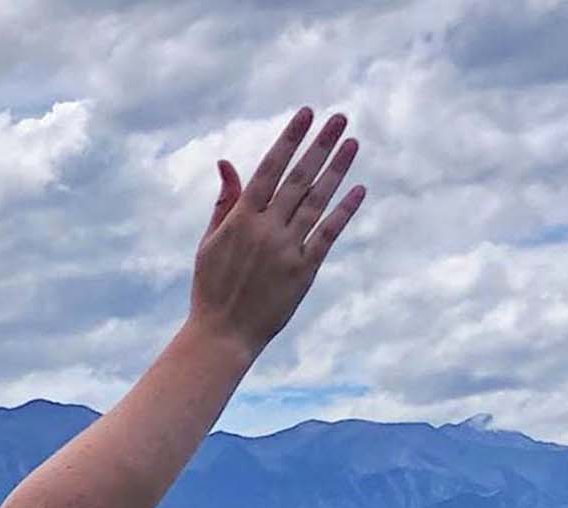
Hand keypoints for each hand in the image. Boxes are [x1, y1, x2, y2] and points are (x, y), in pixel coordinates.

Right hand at [189, 106, 366, 353]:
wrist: (223, 333)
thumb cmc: (211, 286)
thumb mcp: (209, 242)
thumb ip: (224, 202)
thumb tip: (228, 163)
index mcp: (239, 219)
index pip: (269, 169)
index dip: (289, 139)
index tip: (306, 114)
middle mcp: (265, 229)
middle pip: (298, 178)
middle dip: (320, 145)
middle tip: (339, 118)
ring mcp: (286, 249)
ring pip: (317, 201)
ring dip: (337, 170)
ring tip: (353, 143)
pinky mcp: (304, 271)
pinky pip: (328, 234)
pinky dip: (344, 211)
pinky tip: (358, 189)